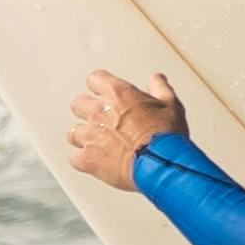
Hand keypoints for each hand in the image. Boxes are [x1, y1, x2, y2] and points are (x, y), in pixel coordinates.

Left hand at [63, 67, 183, 185]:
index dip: (100, 86)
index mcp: (119, 94)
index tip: (105, 91)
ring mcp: (91, 136)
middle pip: (79, 104)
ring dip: (84, 136)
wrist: (161, 164)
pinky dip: (84, 160)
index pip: (95, 79)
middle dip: (88, 110)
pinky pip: (75, 158)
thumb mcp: (171, 105)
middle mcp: (100, 112)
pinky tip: (95, 162)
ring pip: (73, 132)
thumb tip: (156, 79)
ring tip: (97, 142)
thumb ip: (160, 88)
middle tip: (101, 119)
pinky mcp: (88, 159)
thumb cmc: (166, 136)